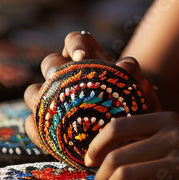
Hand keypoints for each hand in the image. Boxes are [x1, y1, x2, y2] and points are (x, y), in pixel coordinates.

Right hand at [23, 30, 159, 152]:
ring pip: (34, 91)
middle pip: (51, 62)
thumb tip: (132, 71)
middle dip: (52, 67)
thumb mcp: (145, 97)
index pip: (78, 40)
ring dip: (37, 97)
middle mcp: (68, 75)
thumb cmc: (137, 111)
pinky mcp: (48, 125)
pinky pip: (33, 125)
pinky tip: (46, 138)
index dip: (75, 43)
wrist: (131, 139)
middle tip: (58, 77)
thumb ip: (140, 83)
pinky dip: (36, 130)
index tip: (81, 56)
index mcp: (91, 60)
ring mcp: (55, 99)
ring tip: (50, 110)